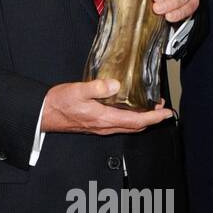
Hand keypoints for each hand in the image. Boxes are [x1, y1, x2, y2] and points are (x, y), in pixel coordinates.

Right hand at [41, 79, 174, 133]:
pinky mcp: (97, 125)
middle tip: (162, 109)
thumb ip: (97, 88)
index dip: (154, 118)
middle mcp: (105, 126)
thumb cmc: (59, 104)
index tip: (166, 113)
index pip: (136, 121)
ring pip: (128, 127)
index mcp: (103, 118)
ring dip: (142, 119)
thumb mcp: (77, 91)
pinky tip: (130, 109)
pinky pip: (119, 124)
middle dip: (152, 119)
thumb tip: (115, 85)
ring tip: (151, 108)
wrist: (45, 113)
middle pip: (136, 126)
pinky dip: (131, 118)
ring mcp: (101, 127)